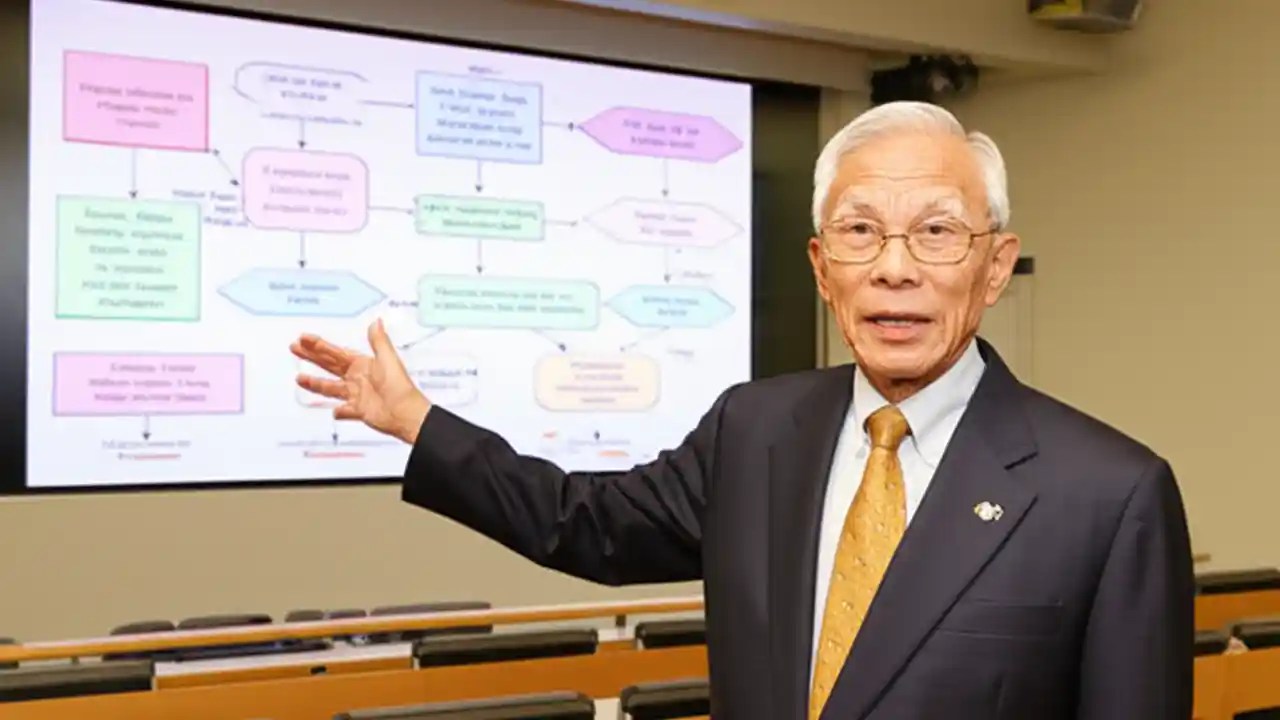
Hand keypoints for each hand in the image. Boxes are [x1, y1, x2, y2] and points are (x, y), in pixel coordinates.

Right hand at [291, 319, 430, 443]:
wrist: (406, 413)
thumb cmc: (399, 386)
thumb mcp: (388, 359)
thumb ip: (379, 341)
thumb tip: (376, 321)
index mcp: (363, 364)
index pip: (336, 352)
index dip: (320, 345)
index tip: (304, 338)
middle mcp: (358, 379)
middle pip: (329, 366)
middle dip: (312, 357)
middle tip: (295, 348)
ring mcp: (357, 395)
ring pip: (331, 388)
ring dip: (315, 383)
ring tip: (299, 378)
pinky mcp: (359, 412)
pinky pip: (345, 412)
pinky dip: (340, 412)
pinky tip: (334, 411)